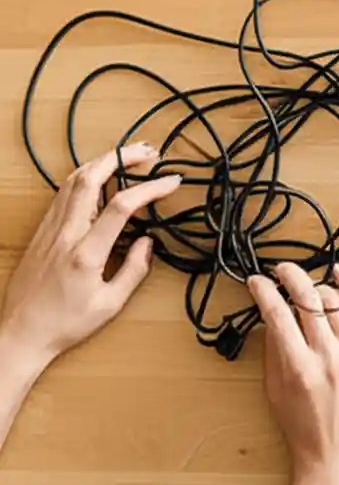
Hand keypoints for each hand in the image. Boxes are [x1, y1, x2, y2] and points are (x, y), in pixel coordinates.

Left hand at [0, 144, 179, 368]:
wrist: (21, 332)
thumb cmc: (65, 323)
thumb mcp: (110, 304)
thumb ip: (134, 270)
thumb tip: (148, 242)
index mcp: (86, 253)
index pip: (122, 206)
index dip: (151, 188)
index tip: (171, 182)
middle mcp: (65, 234)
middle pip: (91, 179)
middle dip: (121, 158)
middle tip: (147, 152)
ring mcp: (49, 230)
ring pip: (73, 181)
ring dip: (101, 162)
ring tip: (126, 156)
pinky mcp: (41, 232)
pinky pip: (62, 194)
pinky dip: (84, 177)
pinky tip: (98, 177)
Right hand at [248, 262, 338, 479]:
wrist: (333, 453)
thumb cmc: (300, 425)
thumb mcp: (274, 389)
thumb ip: (273, 349)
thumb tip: (272, 313)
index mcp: (298, 368)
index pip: (277, 315)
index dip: (263, 292)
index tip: (256, 281)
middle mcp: (327, 358)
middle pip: (308, 300)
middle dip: (290, 277)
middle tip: (279, 270)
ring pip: (334, 303)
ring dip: (315, 285)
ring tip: (304, 282)